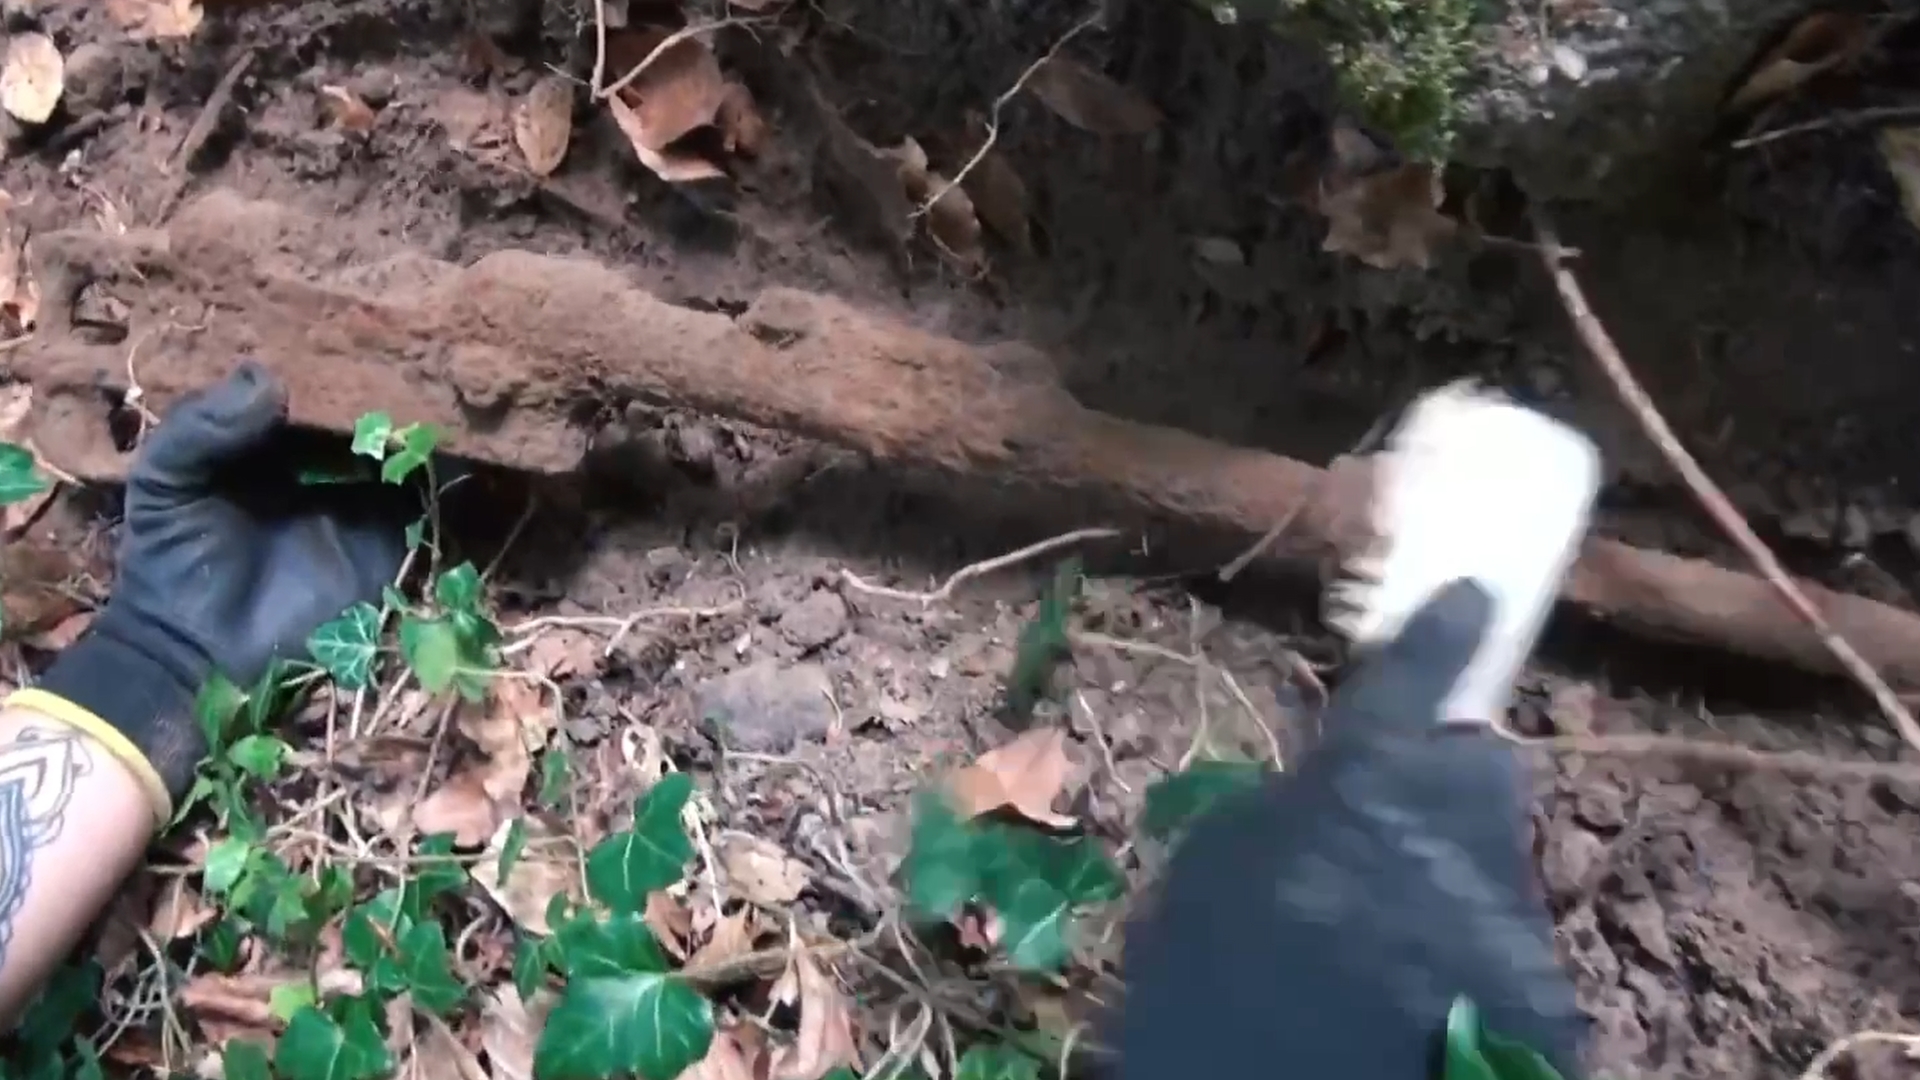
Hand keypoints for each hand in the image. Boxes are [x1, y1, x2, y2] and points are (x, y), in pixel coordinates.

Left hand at [31, 362, 408, 809]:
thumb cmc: (171, 562)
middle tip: (414, 349)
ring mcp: (361, 506)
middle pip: (367, 416)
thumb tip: (271, 377)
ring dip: (422, 426)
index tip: (358, 327)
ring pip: (404, 453)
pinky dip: (443, 477)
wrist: (196, 652)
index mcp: (272, 444)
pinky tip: (452, 445)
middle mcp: (323, 468)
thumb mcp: (166, 479)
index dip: (333, 362)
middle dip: (389, 388)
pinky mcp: (389, 545)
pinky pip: (426, 505)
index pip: (312, 392)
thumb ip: (204, 425)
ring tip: (441, 387)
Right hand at [1116, 581, 1585, 1079]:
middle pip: (1481, 767)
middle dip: (1447, 780)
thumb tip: (1322, 786)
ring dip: (1446, 873)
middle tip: (1392, 826)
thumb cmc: (1217, 984)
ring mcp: (1509, 912)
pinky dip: (1462, 953)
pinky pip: (1501, 942)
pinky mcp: (1545, 991)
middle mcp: (1459, 828)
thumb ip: (1282, 807)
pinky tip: (1411, 991)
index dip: (1442, 631)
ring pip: (1489, 860)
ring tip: (1382, 930)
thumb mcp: (1211, 872)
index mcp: (1367, 783)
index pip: (1417, 675)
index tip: (1472, 597)